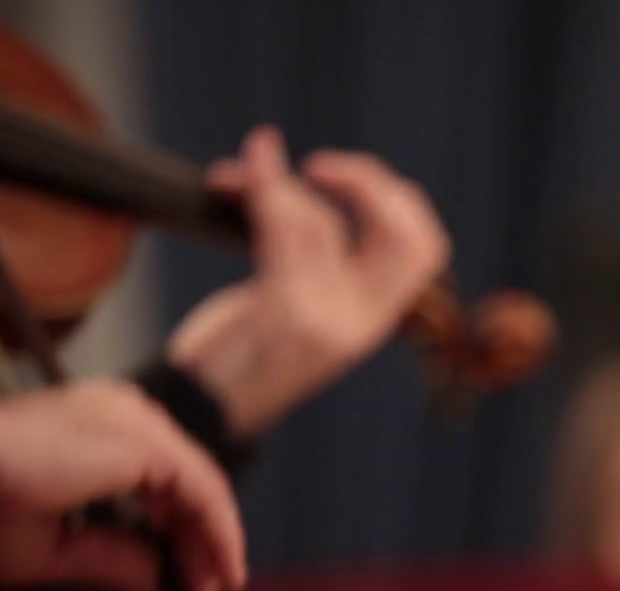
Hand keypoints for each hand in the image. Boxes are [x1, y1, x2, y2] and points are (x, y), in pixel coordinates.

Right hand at [0, 381, 246, 590]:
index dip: (179, 535)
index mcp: (94, 430)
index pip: (160, 482)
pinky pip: (203, 490)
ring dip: (213, 545)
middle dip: (201, 546)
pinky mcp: (142, 440)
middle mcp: (121, 416)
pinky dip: (220, 533)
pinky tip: (222, 572)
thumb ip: (114, 561)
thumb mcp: (55, 549)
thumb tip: (156, 587)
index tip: (184, 583)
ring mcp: (134, 421)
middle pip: (186, 485)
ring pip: (201, 487)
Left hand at [168, 126, 451, 438]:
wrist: (197, 410)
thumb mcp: (285, 296)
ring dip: (272, 186)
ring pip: (322, 223)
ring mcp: (329, 321)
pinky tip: (230, 178)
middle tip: (317, 166)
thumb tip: (270, 150)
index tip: (347, 178)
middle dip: (366, 181)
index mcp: (372, 318)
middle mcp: (362, 322)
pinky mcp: (285, 315)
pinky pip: (280, 234)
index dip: (397, 199)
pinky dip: (257, 192)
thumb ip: (303, 242)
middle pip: (404, 235)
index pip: (422, 248)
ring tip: (231, 180)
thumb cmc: (236, 352)